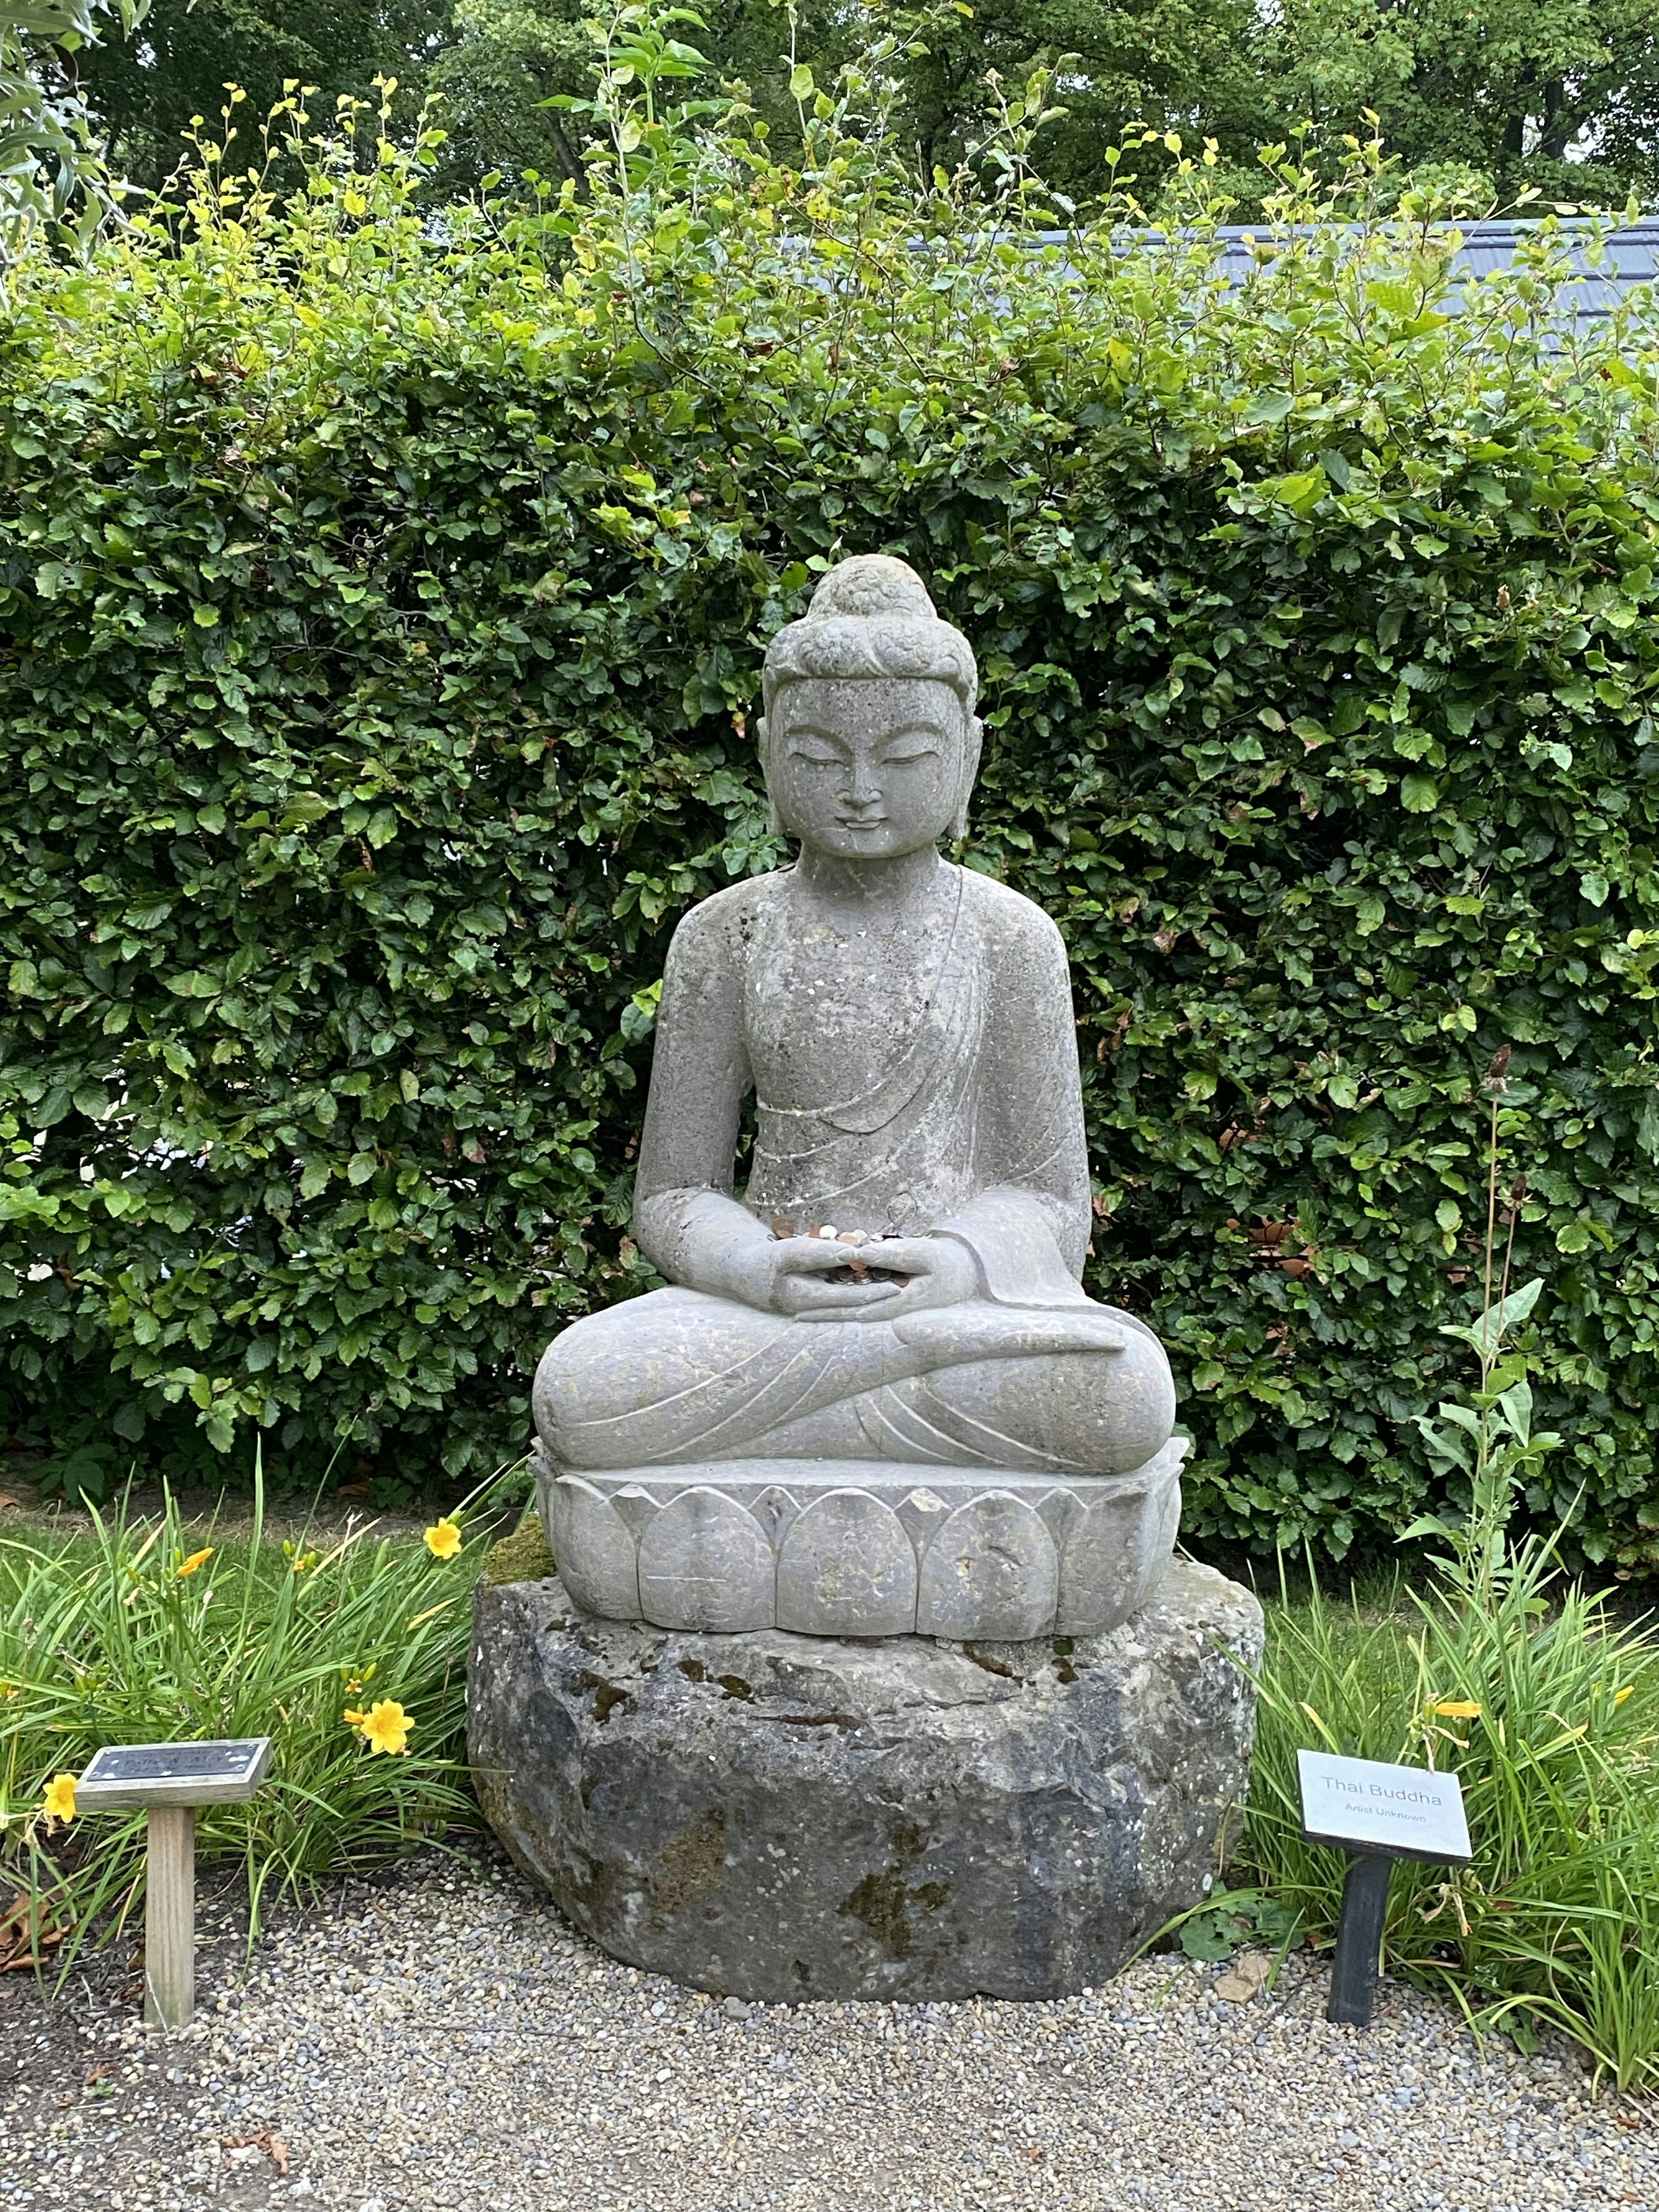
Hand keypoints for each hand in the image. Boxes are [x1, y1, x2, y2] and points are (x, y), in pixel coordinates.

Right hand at [724, 1234, 904, 1320]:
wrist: (741, 1268)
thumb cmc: (764, 1258)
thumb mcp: (789, 1253)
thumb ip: (820, 1254)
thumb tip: (852, 1255)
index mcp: (804, 1302)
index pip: (848, 1301)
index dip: (874, 1294)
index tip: (898, 1286)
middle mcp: (810, 1313)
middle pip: (852, 1308)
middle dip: (878, 1301)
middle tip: (908, 1291)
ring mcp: (810, 1310)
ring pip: (847, 1305)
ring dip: (871, 1298)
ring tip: (900, 1287)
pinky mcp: (811, 1303)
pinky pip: (839, 1300)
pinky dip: (857, 1293)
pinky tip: (877, 1283)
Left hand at [792, 1236, 978, 1324]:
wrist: (965, 1274)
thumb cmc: (945, 1262)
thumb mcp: (922, 1254)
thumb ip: (890, 1255)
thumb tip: (858, 1251)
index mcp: (896, 1303)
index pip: (854, 1310)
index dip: (827, 1311)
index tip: (802, 1312)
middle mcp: (891, 1310)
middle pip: (850, 1315)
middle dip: (823, 1317)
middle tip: (794, 1318)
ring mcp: (891, 1307)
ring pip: (855, 1312)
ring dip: (831, 1312)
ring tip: (802, 1313)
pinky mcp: (891, 1300)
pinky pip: (864, 1303)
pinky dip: (845, 1303)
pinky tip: (827, 1299)